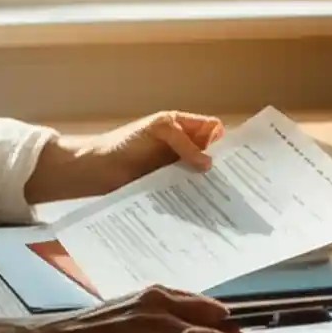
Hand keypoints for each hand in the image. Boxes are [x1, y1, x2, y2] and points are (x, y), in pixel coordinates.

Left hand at [25, 111, 225, 203]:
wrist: (96, 168)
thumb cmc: (125, 142)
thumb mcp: (158, 131)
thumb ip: (184, 143)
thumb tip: (209, 164)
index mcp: (182, 126)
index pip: (212, 130)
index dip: (224, 140)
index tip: (235, 158)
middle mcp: (182, 146)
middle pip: (210, 154)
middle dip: (221, 165)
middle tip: (235, 182)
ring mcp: (175, 168)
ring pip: (199, 175)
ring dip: (207, 184)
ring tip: (223, 199)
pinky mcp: (167, 187)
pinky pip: (185, 190)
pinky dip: (193, 196)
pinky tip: (203, 206)